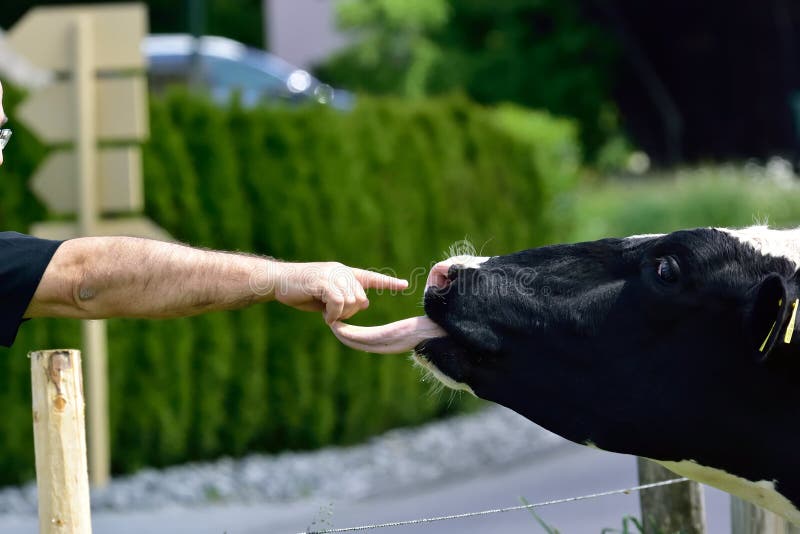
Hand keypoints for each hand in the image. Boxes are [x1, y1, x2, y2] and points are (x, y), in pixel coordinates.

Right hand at [272, 262, 407, 323]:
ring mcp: (333, 275)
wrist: (277, 281)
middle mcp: (341, 271)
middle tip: (332, 315)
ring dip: (340, 314)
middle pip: (361, 299)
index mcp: (344, 273)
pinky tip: (325, 316)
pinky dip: (334, 313)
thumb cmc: (298, 290)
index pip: (370, 277)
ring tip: (326, 313)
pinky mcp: (323, 281)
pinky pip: (339, 302)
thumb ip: (344, 298)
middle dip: (349, 313)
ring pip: (352, 302)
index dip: (388, 282)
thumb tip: (363, 303)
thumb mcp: (325, 296)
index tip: (404, 285)